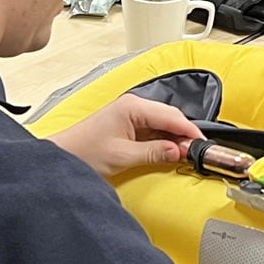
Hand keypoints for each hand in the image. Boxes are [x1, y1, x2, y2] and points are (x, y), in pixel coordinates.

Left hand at [50, 94, 201, 178]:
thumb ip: (155, 153)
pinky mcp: (128, 124)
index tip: (202, 146)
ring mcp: (131, 114)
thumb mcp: (123, 156)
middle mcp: (133, 105)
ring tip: (185, 155)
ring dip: (175, 139)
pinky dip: (164, 141)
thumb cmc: (83, 152)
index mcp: (133, 106)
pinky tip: (169, 152)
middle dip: (185, 135)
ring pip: (164, 124)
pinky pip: (154, 130)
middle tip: (195, 154)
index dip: (190, 131)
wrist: (61, 157)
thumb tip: (179, 151)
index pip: (172, 115)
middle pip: (170, 117)